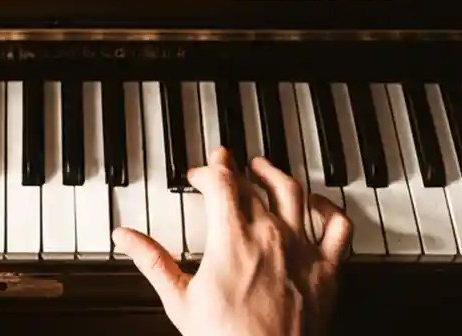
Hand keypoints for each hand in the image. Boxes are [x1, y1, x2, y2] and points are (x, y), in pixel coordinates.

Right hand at [114, 148, 350, 335]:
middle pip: (253, 185)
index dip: (208, 171)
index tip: (198, 174)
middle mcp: (271, 235)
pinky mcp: (327, 270)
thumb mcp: (179, 299)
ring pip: (294, 193)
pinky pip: (337, 226)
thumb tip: (124, 236)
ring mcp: (303, 250)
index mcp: (233, 239)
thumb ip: (152, 261)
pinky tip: (316, 202)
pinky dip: (327, 207)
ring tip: (264, 167)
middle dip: (235, 169)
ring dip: (276, 174)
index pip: (222, 182)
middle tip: (224, 163)